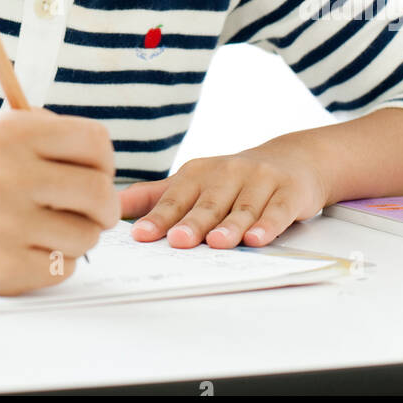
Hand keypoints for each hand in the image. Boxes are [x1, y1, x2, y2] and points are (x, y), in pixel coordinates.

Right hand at [0, 108, 120, 294]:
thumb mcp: (7, 131)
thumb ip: (57, 134)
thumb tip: (107, 166)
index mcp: (11, 134)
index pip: (94, 141)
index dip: (105, 160)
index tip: (96, 171)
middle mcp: (5, 176)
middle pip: (98, 191)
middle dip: (107, 204)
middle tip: (97, 209)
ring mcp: (1, 225)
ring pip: (87, 235)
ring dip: (81, 233)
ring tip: (54, 226)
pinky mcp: (1, 267)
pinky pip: (64, 267)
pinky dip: (58, 259)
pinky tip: (33, 246)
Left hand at [119, 139, 328, 248]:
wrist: (291, 159)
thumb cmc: (232, 179)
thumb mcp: (193, 182)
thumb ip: (154, 196)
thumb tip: (111, 206)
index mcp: (198, 174)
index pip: (175, 198)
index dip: (158, 217)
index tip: (141, 235)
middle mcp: (227, 173)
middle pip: (207, 204)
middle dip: (192, 223)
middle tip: (178, 241)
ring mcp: (259, 181)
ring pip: (242, 208)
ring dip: (230, 226)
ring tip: (217, 243)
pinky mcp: (288, 192)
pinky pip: (277, 210)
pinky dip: (268, 225)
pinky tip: (258, 238)